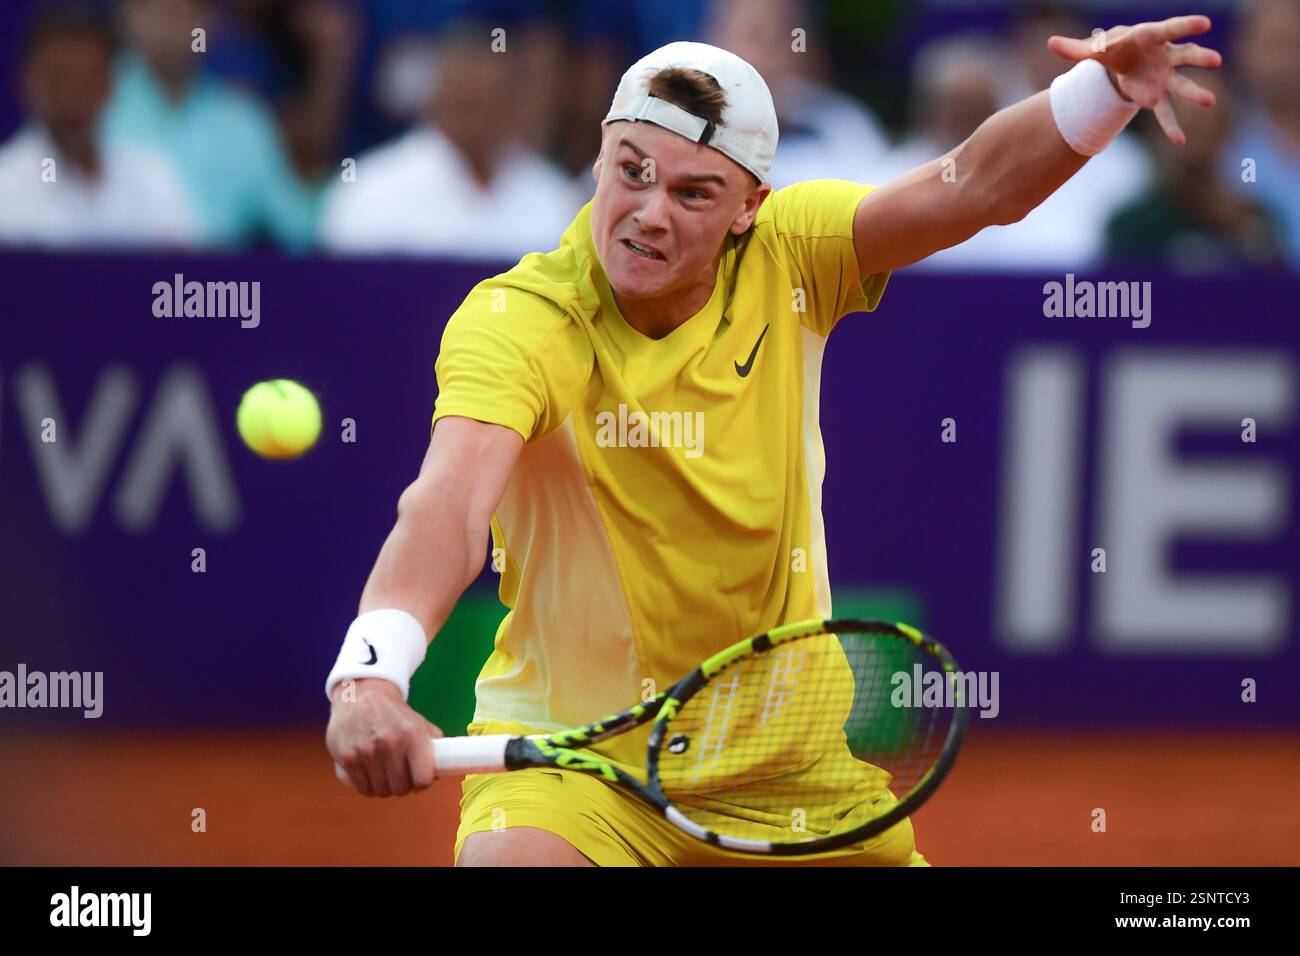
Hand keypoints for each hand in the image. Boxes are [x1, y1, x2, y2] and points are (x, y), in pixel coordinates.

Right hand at [327, 678, 442, 795]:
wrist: (359, 694)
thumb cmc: (393, 713)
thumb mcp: (418, 722)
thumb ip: (433, 745)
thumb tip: (443, 769)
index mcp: (412, 734)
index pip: (423, 779)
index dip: (422, 783)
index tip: (418, 780)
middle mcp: (389, 742)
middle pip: (400, 788)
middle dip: (402, 786)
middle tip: (399, 776)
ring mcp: (365, 751)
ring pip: (380, 791)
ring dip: (384, 786)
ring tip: (384, 773)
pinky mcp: (346, 757)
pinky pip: (361, 787)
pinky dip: (366, 785)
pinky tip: (369, 772)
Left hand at [1048, 15, 1222, 145]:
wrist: (1119, 64)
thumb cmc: (1112, 48)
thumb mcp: (1094, 49)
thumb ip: (1075, 48)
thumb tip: (1050, 43)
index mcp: (1151, 36)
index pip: (1171, 29)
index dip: (1186, 25)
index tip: (1205, 23)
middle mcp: (1165, 55)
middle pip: (1185, 55)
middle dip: (1199, 57)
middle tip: (1216, 60)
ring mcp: (1165, 77)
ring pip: (1182, 83)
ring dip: (1194, 92)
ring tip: (1209, 101)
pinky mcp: (1157, 96)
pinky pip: (1165, 113)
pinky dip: (1171, 126)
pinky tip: (1179, 142)